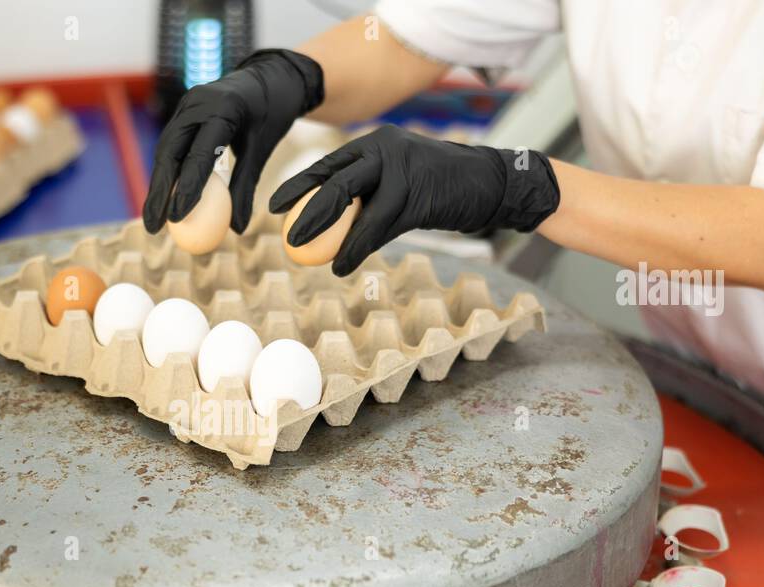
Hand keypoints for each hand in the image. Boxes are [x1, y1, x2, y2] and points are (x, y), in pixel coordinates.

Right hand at [143, 49, 323, 235]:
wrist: (268, 77)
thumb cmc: (271, 114)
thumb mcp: (263, 149)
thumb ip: (246, 186)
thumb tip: (238, 230)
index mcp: (223, 108)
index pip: (199, 154)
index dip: (186, 189)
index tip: (177, 219)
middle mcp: (197, 104)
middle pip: (170, 153)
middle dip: (159, 193)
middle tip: (154, 226)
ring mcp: (186, 106)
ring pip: (165, 151)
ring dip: (158, 186)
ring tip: (154, 219)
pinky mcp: (182, 113)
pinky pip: (170, 147)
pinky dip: (166, 174)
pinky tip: (162, 199)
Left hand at [269, 125, 560, 275]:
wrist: (489, 184)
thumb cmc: (441, 186)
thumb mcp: (399, 181)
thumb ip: (369, 191)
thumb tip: (332, 218)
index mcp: (375, 143)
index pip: (328, 164)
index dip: (299, 186)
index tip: (274, 208)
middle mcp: (385, 149)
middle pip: (335, 182)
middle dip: (306, 212)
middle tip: (286, 238)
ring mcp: (401, 170)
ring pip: (354, 206)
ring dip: (331, 238)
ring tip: (313, 259)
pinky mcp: (416, 197)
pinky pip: (377, 228)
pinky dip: (358, 249)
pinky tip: (344, 266)